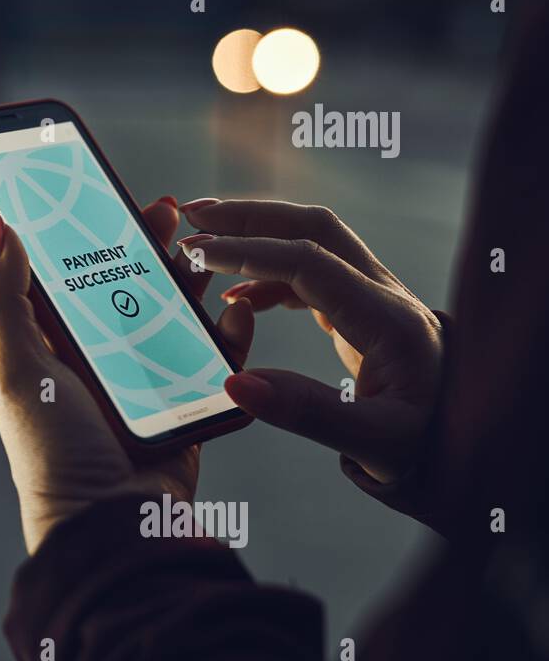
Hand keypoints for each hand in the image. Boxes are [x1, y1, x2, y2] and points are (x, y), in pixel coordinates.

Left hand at [0, 198, 253, 553]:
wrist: (112, 526)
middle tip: (164, 208)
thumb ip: (4, 300)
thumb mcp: (16, 368)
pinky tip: (231, 306)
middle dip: (144, 243)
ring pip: (171, 313)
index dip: (78, 231)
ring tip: (201, 247)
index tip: (96, 189)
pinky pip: (213, 358)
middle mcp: (96, 360)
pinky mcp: (186, 404)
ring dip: (188, 277)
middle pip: (124, 285)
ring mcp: (144, 381)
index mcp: (50, 348)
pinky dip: (226, 331)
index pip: (64, 274)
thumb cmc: (53, 452)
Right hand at [177, 199, 443, 498]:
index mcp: (387, 319)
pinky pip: (312, 271)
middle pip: (313, 227)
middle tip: (193, 216)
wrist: (467, 443)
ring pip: (312, 240)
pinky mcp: (364, 310)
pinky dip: (268, 272)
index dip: (248, 252)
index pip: (309, 261)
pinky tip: (236, 297)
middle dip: (249, 216)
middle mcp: (384, 294)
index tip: (197, 254)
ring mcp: (375, 297)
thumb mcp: (372, 443)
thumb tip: (234, 384)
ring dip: (257, 233)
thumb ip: (305, 413)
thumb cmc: (424, 445)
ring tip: (203, 245)